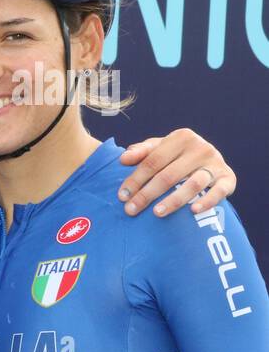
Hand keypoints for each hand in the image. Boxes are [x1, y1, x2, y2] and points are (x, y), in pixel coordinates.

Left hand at [117, 128, 234, 216]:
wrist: (209, 160)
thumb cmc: (175, 156)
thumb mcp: (159, 149)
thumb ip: (141, 152)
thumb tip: (123, 159)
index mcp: (181, 138)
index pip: (152, 161)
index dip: (135, 179)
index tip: (122, 196)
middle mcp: (201, 148)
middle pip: (168, 175)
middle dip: (147, 194)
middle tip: (131, 210)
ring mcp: (216, 163)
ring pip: (193, 184)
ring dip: (174, 200)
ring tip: (157, 213)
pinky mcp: (228, 178)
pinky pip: (219, 191)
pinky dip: (208, 201)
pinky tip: (193, 211)